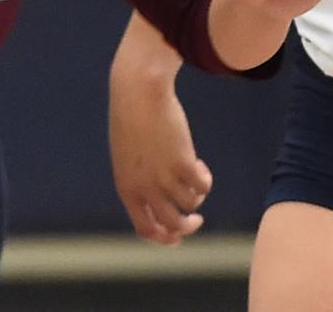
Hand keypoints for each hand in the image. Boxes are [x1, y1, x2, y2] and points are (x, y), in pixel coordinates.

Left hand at [108, 65, 211, 245]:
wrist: (138, 95)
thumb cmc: (131, 120)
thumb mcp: (128, 157)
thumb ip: (141, 178)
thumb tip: (162, 197)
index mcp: (127, 188)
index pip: (145, 228)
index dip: (162, 237)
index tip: (176, 237)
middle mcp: (145, 189)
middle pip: (172, 224)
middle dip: (187, 227)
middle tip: (196, 219)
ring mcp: (164, 177)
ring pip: (190, 204)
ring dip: (197, 195)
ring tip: (195, 175)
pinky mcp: (183, 163)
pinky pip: (202, 185)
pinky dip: (205, 180)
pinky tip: (200, 165)